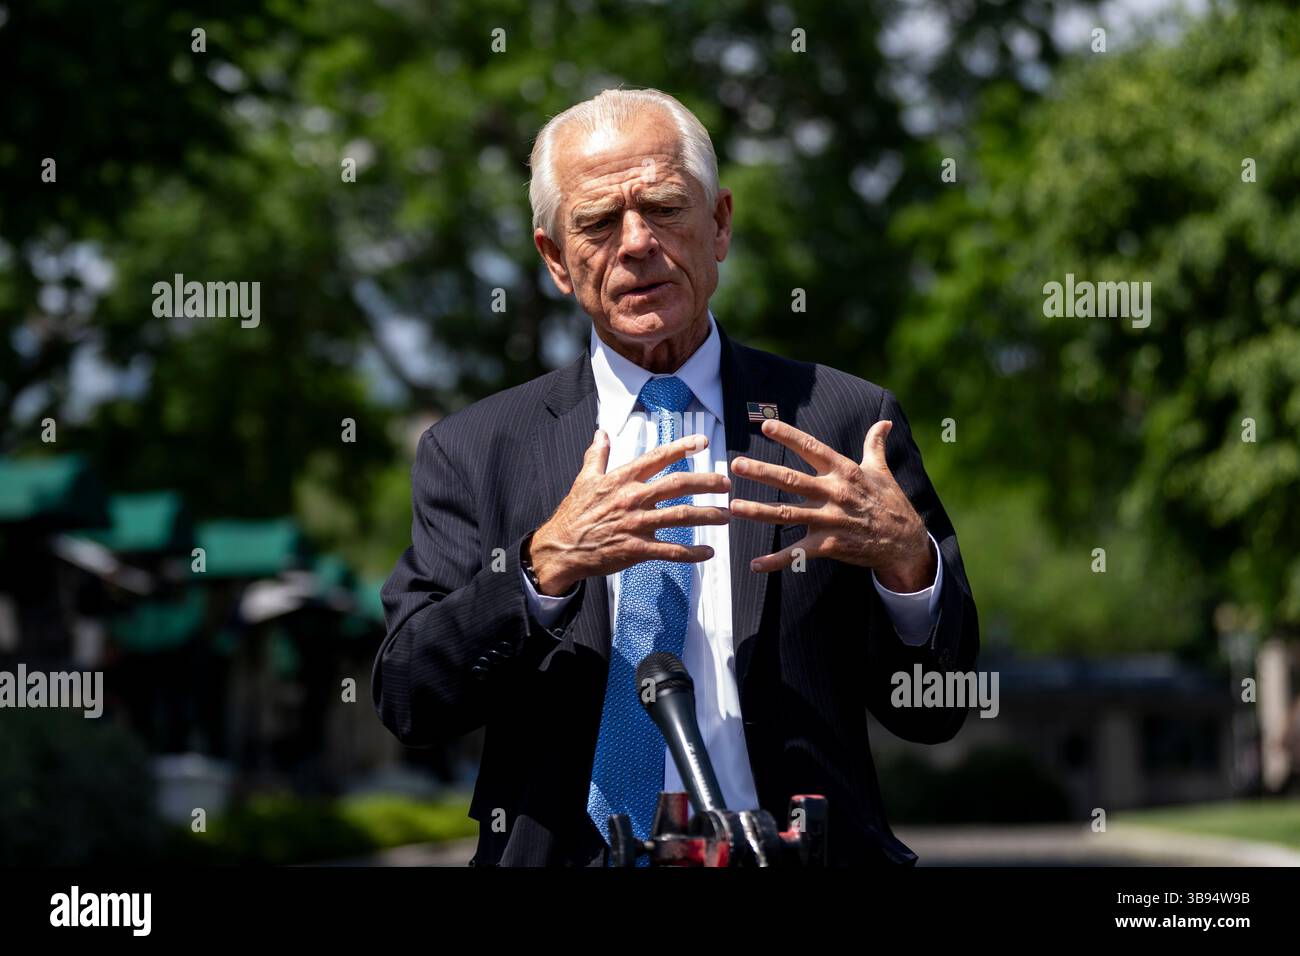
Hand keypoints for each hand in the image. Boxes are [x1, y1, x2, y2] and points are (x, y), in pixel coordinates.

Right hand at [526, 429, 731, 594]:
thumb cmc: (573, 514)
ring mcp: (636, 524)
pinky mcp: (637, 550)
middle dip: (706, 482)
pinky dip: (692, 552)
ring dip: (707, 515)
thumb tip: (599, 432)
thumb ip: (597, 455)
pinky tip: (708, 552)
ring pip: (681, 516)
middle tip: (726, 484)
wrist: (561, 549)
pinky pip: (671, 550)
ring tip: (726, 515)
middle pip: (678, 484)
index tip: (703, 442)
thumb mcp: (584, 480)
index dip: (681, 447)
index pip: (657, 457)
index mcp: (622, 479)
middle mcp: (633, 498)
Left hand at [728, 418, 935, 590]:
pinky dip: (775, 561)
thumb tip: (884, 422)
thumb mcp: (882, 470)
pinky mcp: (829, 545)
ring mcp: (830, 520)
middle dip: (762, 473)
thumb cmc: (890, 502)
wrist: (905, 541)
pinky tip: (754, 564)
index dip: (788, 435)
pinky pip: (797, 553)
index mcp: (844, 471)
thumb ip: (875, 445)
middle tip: (736, 465)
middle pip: (792, 480)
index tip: (765, 425)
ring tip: (733, 507)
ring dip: (759, 511)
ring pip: (788, 514)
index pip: (812, 448)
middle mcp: (834, 493)